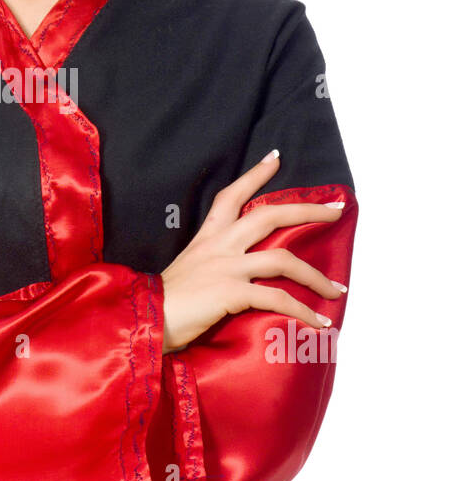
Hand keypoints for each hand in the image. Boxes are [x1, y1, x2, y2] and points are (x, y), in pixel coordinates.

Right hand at [160, 150, 346, 352]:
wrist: (144, 318)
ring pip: (283, 259)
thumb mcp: (188, 271)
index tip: (276, 157)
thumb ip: (212, 266)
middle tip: (336, 210)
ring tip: (337, 290)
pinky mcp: (230, 292)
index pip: (231, 196)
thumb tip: (236, 277)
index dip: (255, 175)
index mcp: (206, 238)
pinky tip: (318, 323)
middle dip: (307, 210)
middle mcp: (219, 246)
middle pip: (269, 215)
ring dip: (316, 276)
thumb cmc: (164, 303)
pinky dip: (303, 311)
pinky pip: (277, 298)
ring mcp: (226, 267)